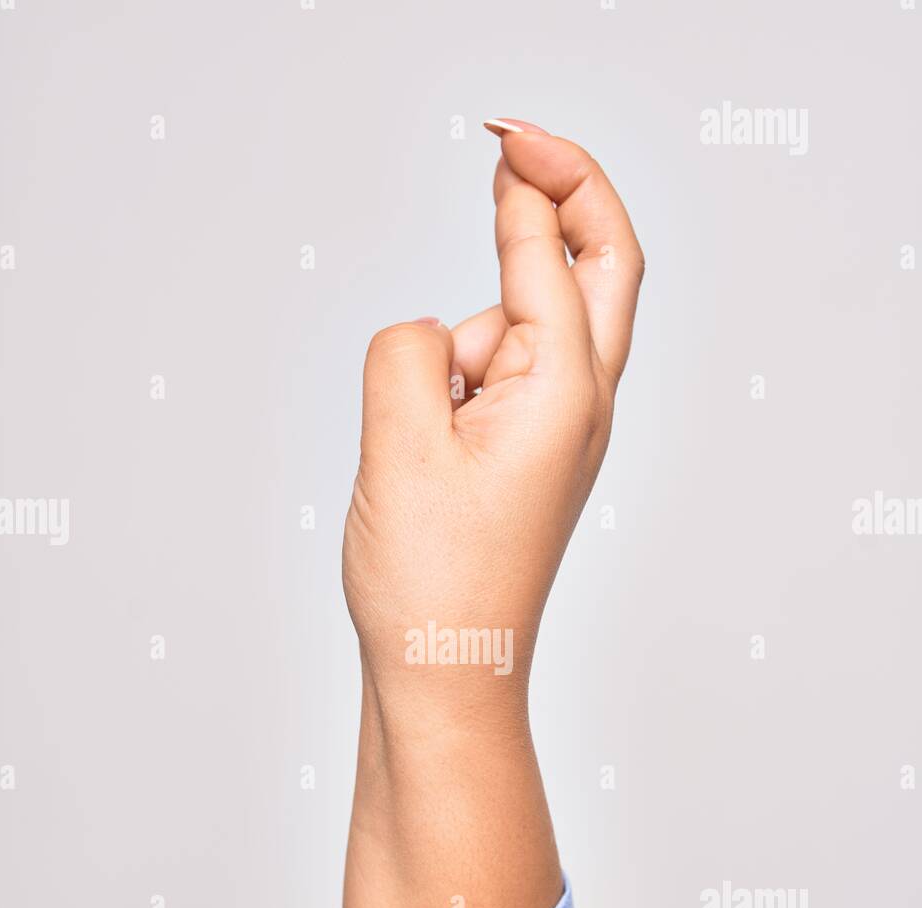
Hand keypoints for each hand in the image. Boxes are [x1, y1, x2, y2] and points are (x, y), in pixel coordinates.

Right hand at [342, 122, 643, 907]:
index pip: (566, 253)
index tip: (502, 135)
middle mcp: (581, 407)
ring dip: (468, 341)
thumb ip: (414, 350)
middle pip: (602, 268)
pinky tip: (426, 450)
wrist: (447, 674)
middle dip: (563, 200)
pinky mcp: (531, 454)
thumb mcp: (400, 444)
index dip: (540, 178)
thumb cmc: (434, 582)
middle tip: (512, 153)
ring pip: (526, 328)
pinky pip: (501, 377)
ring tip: (420, 438)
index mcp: (565, 393)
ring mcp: (561, 432)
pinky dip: (460, 379)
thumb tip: (441, 332)